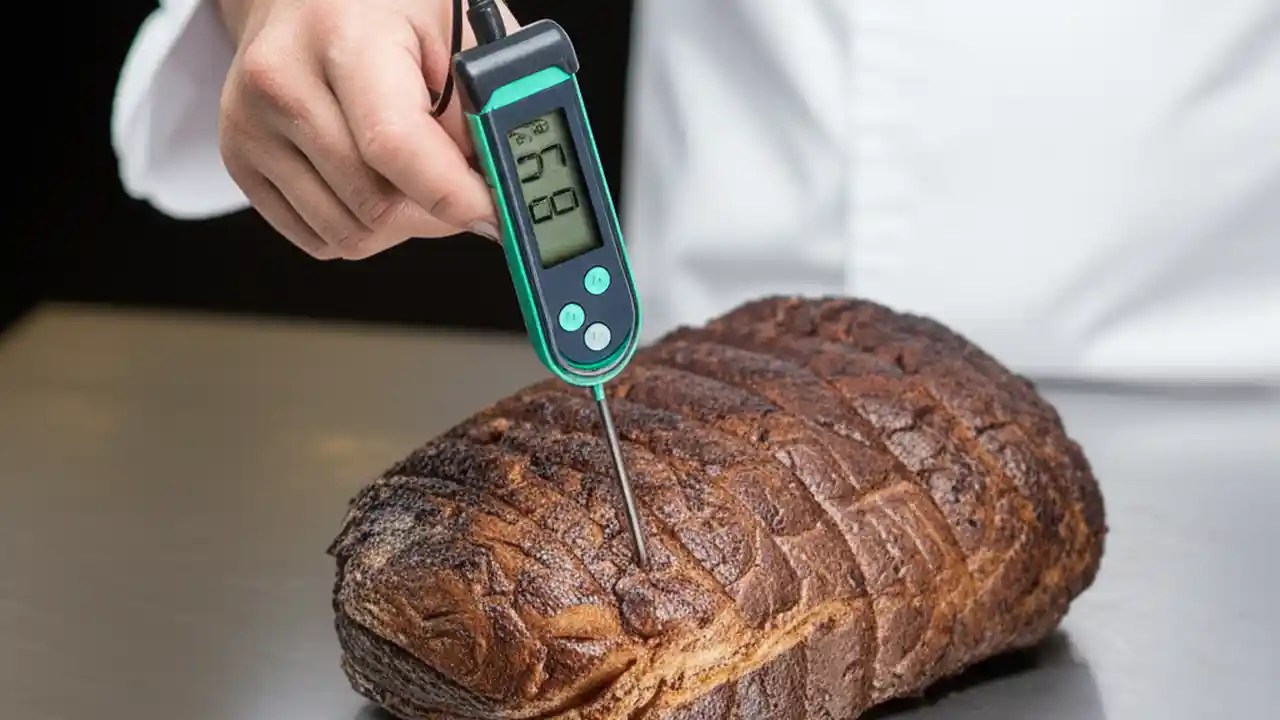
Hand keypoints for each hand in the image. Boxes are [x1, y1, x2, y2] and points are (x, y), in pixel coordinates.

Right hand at [216, 0, 518, 258]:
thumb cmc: (388, 6)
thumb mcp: (455, 27)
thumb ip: (480, 103)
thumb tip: (499, 184)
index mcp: (343, 34)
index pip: (393, 143)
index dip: (452, 194)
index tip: (495, 213)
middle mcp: (282, 81)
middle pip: (377, 204)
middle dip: (438, 210)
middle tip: (465, 184)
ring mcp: (250, 126)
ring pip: (351, 235)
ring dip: (403, 223)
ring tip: (415, 171)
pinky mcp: (239, 162)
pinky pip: (323, 240)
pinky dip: (365, 227)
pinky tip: (376, 179)